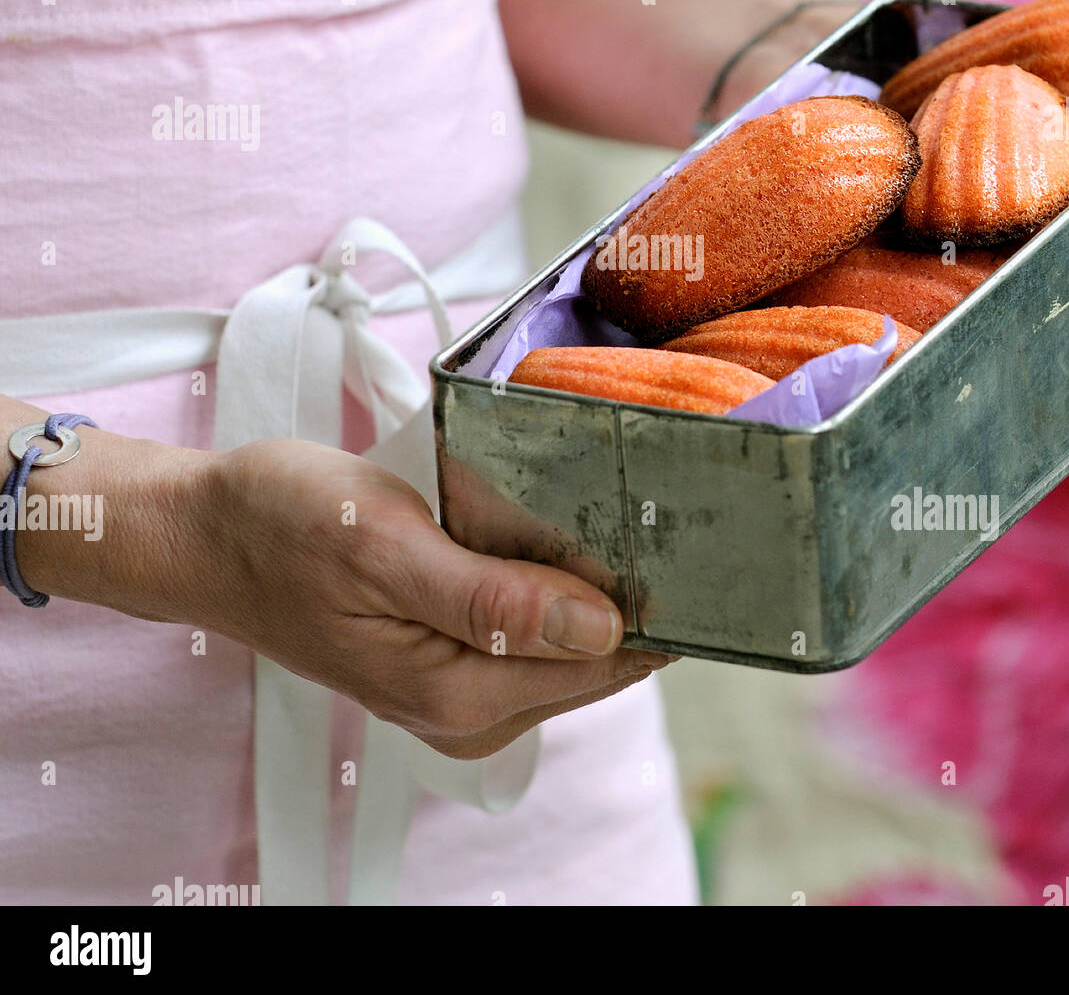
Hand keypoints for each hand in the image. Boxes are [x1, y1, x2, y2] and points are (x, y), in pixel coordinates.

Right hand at [10, 408, 669, 760]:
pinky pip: (532, 634)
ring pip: (569, 646)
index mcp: (458, 691)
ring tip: (630, 516)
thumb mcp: (383, 545)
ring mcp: (458, 689)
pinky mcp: (446, 660)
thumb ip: (490, 599)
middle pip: (597, 660)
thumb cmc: (283, 528)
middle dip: (640, 597)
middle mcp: (467, 708)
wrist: (212, 532)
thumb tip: (600, 628)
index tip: (705, 545)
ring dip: (600, 589)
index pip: (605, 663)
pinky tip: (565, 539)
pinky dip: (559, 590)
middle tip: (676, 512)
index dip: (663, 608)